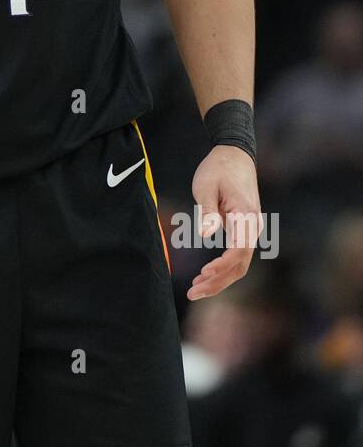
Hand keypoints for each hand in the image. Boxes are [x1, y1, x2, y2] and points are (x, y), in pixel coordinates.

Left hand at [188, 145, 261, 299]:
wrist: (234, 154)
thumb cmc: (217, 169)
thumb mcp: (205, 186)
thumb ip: (207, 211)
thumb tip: (205, 235)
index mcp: (246, 216)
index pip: (239, 251)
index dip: (222, 266)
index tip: (203, 273)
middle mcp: (253, 226)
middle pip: (241, 265)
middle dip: (218, 282)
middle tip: (193, 292)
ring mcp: (251, 229)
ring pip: (240, 264)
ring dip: (220, 279)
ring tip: (195, 289)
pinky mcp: (244, 230)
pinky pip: (237, 256)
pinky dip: (223, 269)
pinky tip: (205, 276)